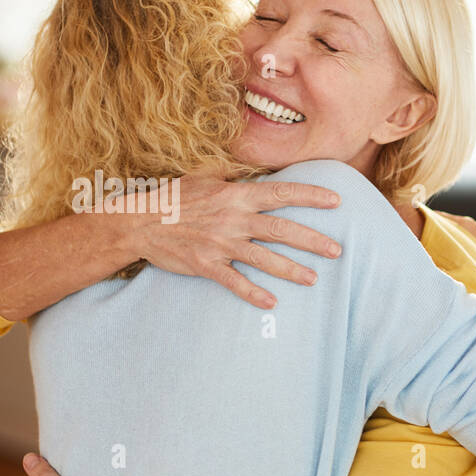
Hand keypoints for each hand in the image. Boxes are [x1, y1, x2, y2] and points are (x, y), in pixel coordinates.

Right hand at [133, 175, 343, 308]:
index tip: (337, 201)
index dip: (311, 196)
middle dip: (312, 240)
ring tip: (314, 279)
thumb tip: (252, 172)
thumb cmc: (173, 198)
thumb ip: (231, 177)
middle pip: (281, 229)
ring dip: (291, 270)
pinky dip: (252, 293)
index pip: (282, 193)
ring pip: (263, 258)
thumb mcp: (203, 178)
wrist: (138, 222)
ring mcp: (220, 243)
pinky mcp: (206, 264)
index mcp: (236, 195)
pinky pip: (234, 281)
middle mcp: (233, 218)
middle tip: (337, 250)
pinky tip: (271, 303)